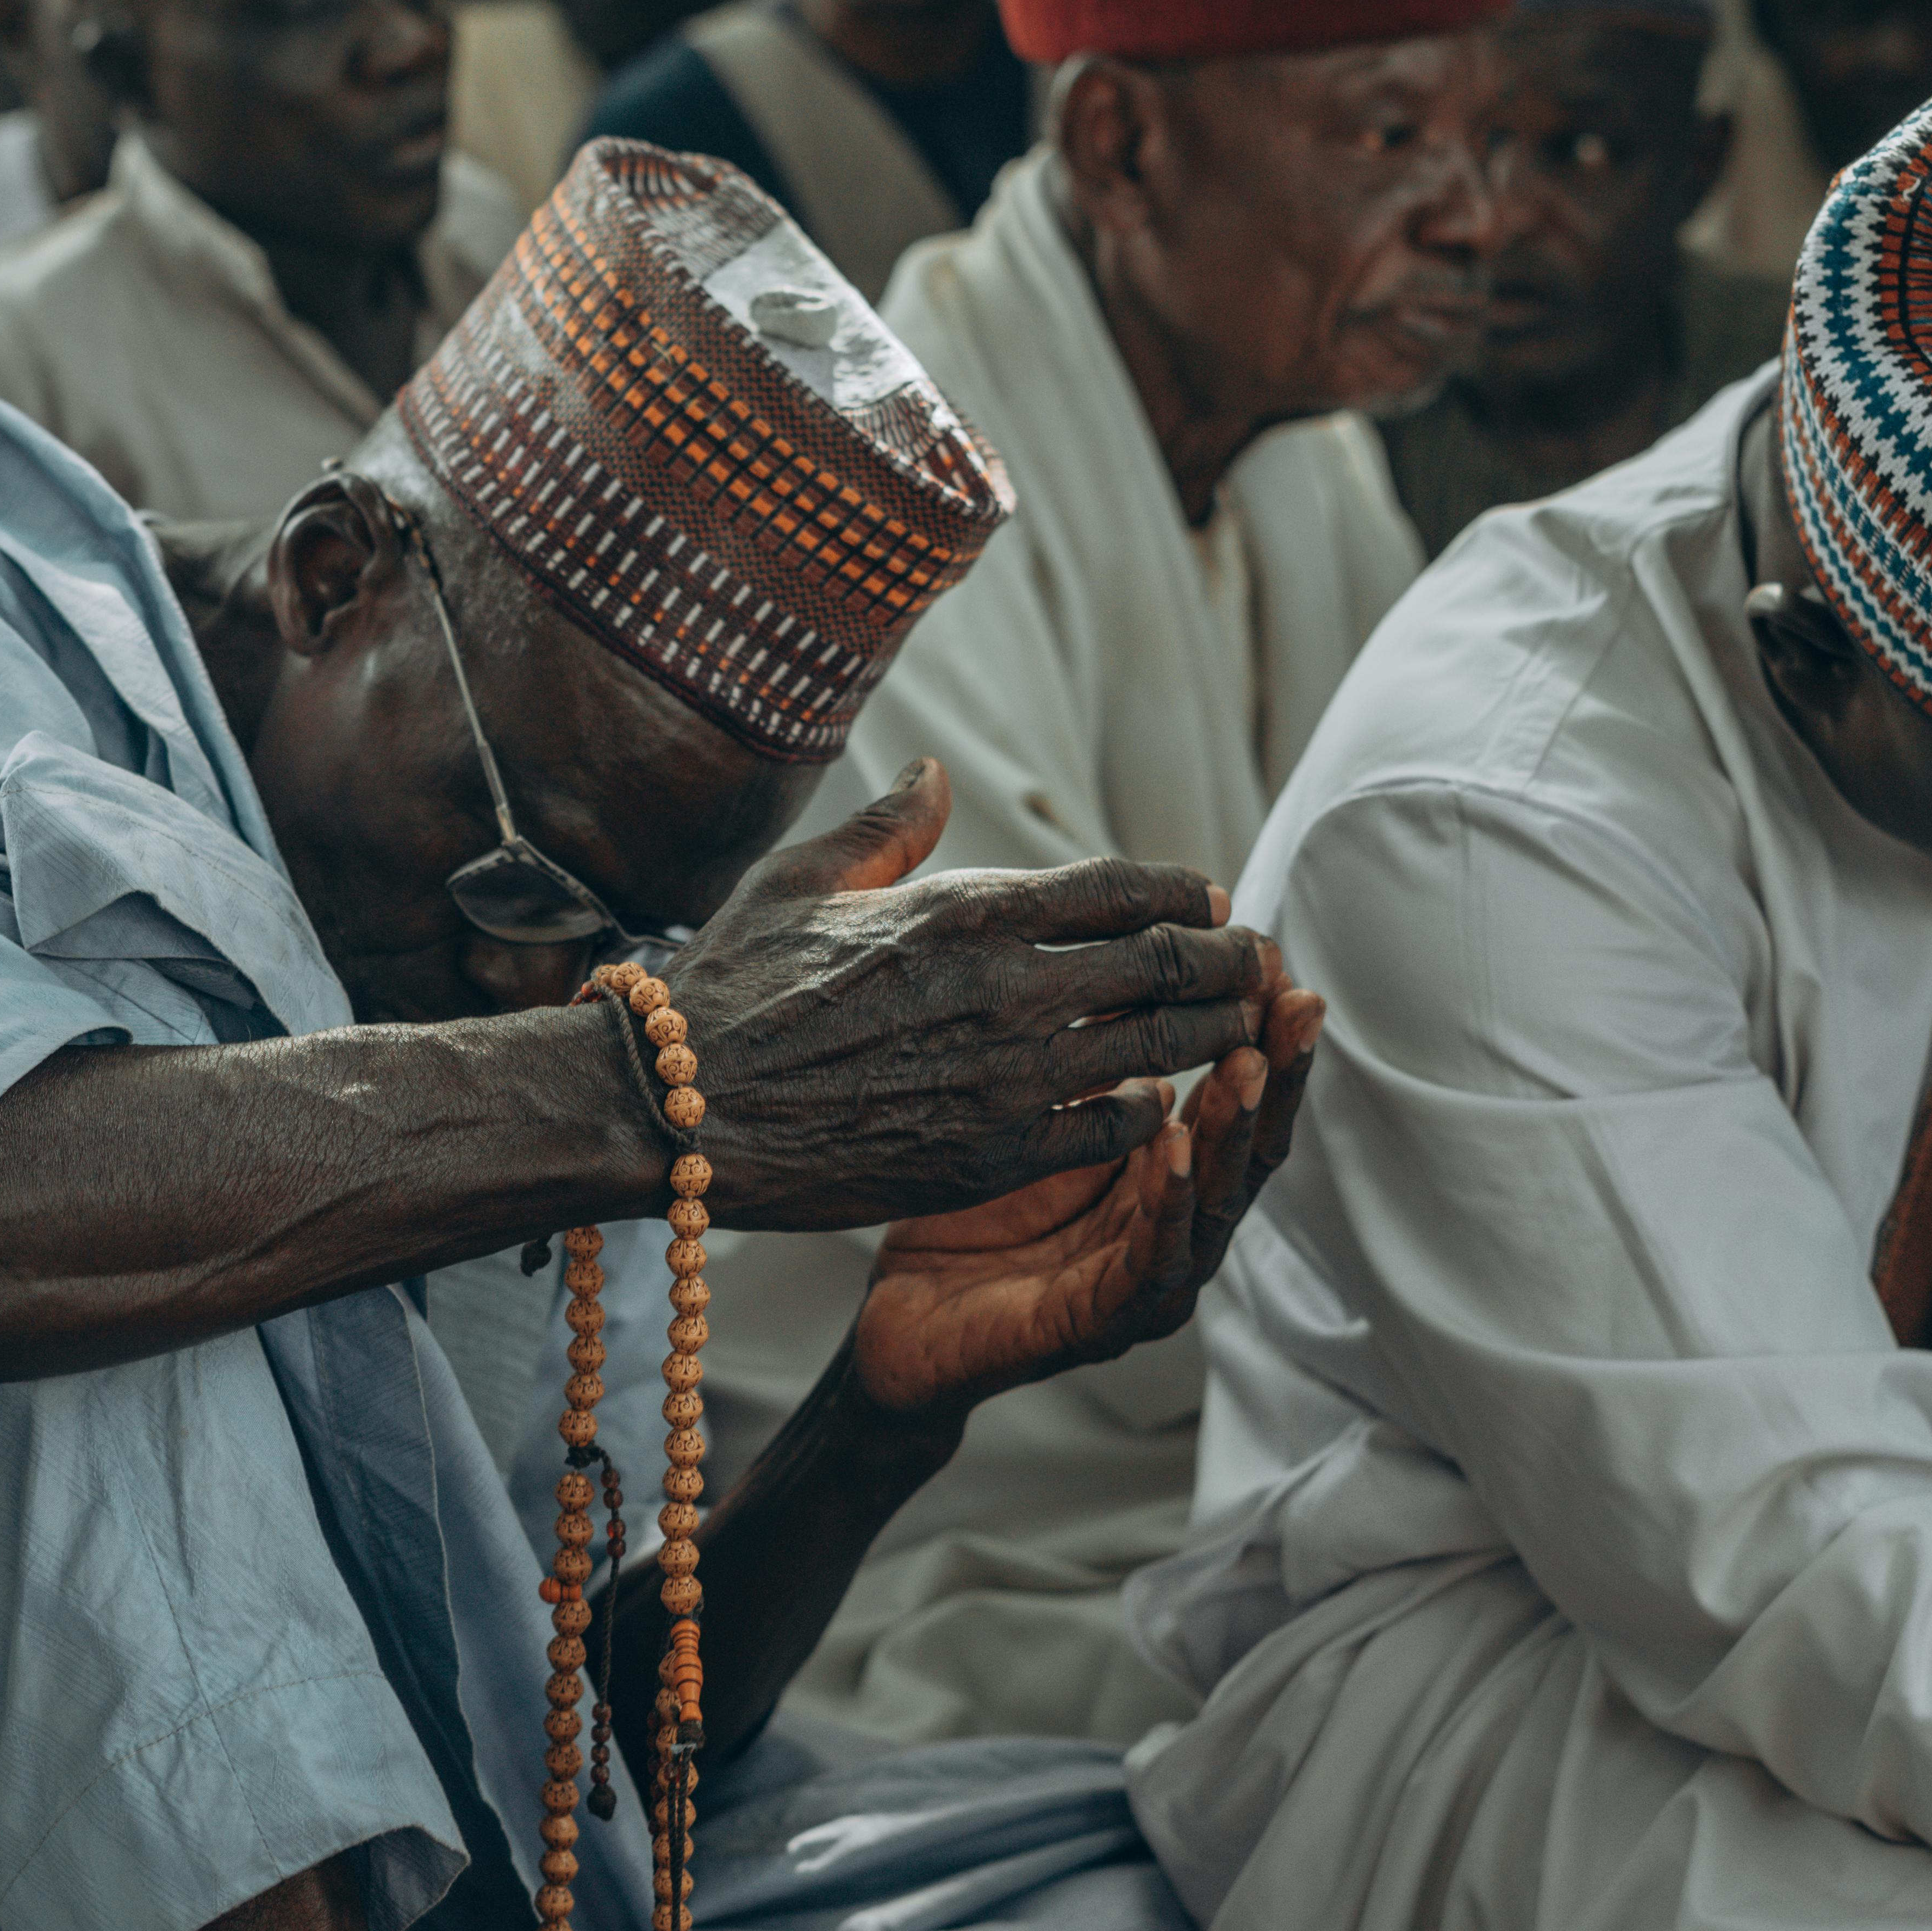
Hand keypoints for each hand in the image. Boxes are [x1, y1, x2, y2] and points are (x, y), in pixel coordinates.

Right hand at [673, 761, 1279, 1230]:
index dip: (1186, 891)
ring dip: (1212, 1035)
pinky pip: (1113, 1129)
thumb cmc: (730, 987)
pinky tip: (1159, 1102)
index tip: (1209, 900)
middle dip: (1228, 961)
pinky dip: (1151, 1112)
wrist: (676, 1107)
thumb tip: (932, 775)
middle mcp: (1006, 987)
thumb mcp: (802, 881)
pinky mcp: (992, 1156)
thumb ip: (886, 827)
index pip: (1125, 886)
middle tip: (1255, 963)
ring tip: (1239, 1028)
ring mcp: (1007, 1078)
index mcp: (968, 908)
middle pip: (1167, 965)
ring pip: (1160, 1048)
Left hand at [850, 983, 1321, 1418]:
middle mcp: (1174, 1225)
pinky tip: (1171, 1144)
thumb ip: (1093, 1069)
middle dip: (1278, 1070)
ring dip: (1234, 1129)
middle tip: (1298, 1000)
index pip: (1233, 1098)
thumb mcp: (1037, 1123)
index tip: (1278, 963)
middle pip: (1248, 1143)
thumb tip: (1133, 976)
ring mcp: (1146, 1278)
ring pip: (1217, 1201)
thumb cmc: (969, 1219)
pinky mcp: (1102, 1321)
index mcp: (1163, 1174)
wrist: (903, 1325)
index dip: (1262, 1033)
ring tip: (1248, 1062)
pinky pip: (1150, 1260)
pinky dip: (1168, 1204)